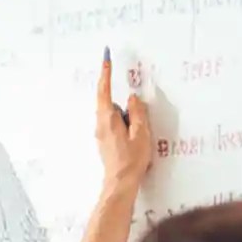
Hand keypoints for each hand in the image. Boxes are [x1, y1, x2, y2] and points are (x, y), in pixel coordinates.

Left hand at [96, 52, 152, 189]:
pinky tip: (133, 143)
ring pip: (115, 117)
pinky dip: (125, 128)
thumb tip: (132, 98)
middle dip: (126, 109)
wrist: (120, 184)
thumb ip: (137, 112)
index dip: (106, 72)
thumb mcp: (141, 133)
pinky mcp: (105, 141)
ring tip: (137, 140)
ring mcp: (101, 134)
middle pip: (112, 105)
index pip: (104, 90)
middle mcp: (100, 124)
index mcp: (107, 118)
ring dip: (127, 121)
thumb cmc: (131, 160)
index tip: (106, 57)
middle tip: (138, 126)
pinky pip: (115, 127)